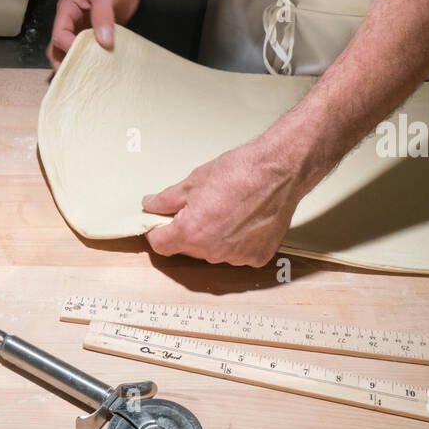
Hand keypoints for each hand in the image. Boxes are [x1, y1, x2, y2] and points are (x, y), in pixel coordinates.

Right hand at [47, 0, 142, 68]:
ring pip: (76, 49)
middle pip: (60, 46)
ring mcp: (87, 27)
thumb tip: (103, 41)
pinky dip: (97, 58)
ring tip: (87, 77)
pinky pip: (95, 48)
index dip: (67, 47)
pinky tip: (104, 68)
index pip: (59, 33)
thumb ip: (102, 17)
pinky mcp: (101, 32)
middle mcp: (74, 21)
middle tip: (73, 78)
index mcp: (68, 9)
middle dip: (64, 61)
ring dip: (80, 62)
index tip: (80, 56)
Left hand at [143, 130, 315, 266]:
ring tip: (226, 210)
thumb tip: (150, 205)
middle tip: (199, 207)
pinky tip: (244, 220)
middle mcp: (211, 252)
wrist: (278, 171)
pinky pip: (237, 253)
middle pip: (187, 248)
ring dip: (213, 237)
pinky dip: (237, 241)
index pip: (160, 245)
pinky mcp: (257, 257)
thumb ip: (166, 199)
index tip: (160, 223)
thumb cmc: (239, 172)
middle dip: (187, 231)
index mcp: (190, 233)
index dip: (157, 232)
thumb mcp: (193, 181)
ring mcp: (236, 257)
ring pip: (213, 252)